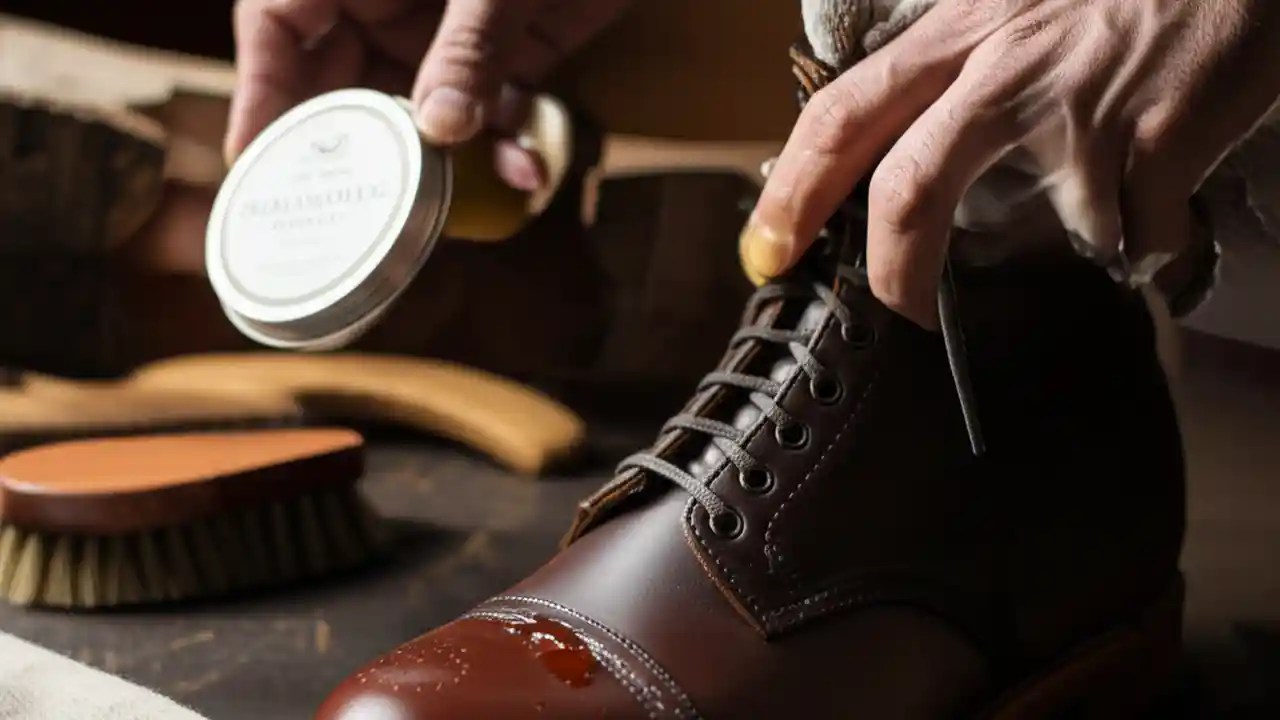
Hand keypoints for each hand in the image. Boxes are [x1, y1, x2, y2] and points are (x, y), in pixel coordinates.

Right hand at [225, 0, 630, 189]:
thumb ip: (469, 45)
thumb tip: (443, 128)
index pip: (276, 27)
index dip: (261, 97)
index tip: (254, 164)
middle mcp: (386, 1)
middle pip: (345, 85)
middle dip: (360, 150)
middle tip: (359, 213)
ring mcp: (447, 28)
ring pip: (422, 112)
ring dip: (443, 164)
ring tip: (452, 212)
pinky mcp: (508, 48)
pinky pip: (491, 109)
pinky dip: (507, 145)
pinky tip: (525, 176)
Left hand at [742, 0, 1279, 326]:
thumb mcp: (1013, 10)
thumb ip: (954, 75)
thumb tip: (896, 162)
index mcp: (960, 31)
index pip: (844, 115)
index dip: (794, 191)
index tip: (766, 252)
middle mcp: (1007, 62)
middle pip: (909, 186)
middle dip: (891, 272)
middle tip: (893, 315)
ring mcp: (1081, 104)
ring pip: (1043, 222)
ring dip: (1072, 241)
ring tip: (1107, 216)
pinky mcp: (1157, 138)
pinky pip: (1136, 232)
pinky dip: (1148, 239)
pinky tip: (1165, 203)